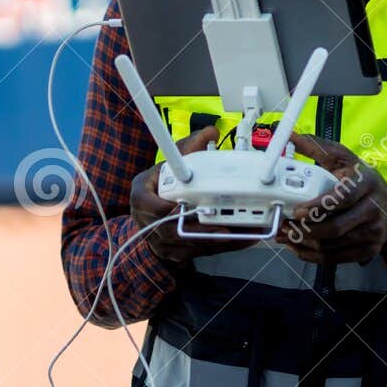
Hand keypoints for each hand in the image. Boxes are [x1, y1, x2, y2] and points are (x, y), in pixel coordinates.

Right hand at [129, 127, 238, 264]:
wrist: (149, 219)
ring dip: (220, 239)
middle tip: (225, 224)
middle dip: (202, 229)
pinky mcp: (177, 254)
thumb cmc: (158, 189)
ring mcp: (161, 242)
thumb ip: (189, 149)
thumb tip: (211, 132)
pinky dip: (225, 246)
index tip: (182, 208)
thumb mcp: (167, 165)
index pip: (150, 205)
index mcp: (142, 197)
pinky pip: (203, 252)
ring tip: (245, 231)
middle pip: (174, 230)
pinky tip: (245, 238)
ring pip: (191, 244)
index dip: (167, 209)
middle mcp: (148, 222)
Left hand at [275, 133, 386, 264]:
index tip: (298, 211)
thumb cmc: (365, 184)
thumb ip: (318, 148)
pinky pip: (336, 259)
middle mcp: (372, 210)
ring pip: (333, 245)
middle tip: (284, 226)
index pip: (343, 198)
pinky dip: (313, 256)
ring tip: (285, 236)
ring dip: (305, 244)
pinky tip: (298, 248)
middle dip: (306, 230)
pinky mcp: (368, 251)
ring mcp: (372, 234)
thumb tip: (292, 135)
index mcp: (366, 183)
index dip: (320, 206)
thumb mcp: (346, 160)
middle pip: (336, 227)